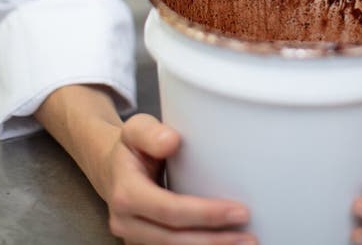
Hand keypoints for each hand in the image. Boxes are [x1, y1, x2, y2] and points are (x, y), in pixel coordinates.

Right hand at [104, 113, 256, 244]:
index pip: (170, 210)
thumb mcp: (136, 128)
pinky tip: (223, 244)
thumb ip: (151, 132)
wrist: (112, 167)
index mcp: (126, 193)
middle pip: (174, 239)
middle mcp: (126, 222)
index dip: (206, 214)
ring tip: (244, 243)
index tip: (239, 211)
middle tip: (250, 236)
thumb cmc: (131, 147)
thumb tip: (172, 141)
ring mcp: (133, 237)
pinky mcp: (143, 244)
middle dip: (214, 241)